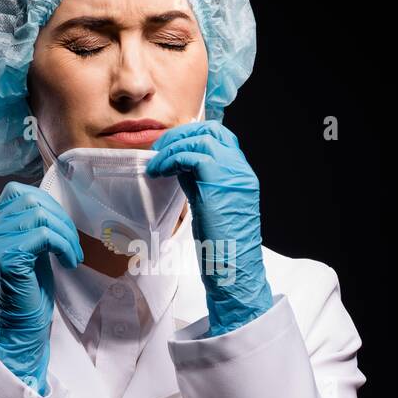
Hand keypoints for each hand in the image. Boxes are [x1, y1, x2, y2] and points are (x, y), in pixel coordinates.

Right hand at [0, 182, 82, 394]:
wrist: (19, 330)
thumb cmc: (29, 295)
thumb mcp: (33, 253)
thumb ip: (35, 229)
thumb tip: (56, 208)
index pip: (17, 192)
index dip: (47, 202)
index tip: (63, 227)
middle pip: (30, 199)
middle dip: (61, 218)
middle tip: (74, 243)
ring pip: (39, 215)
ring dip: (65, 233)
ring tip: (73, 254)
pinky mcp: (7, 258)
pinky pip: (43, 235)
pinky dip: (64, 245)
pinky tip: (69, 262)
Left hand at [146, 121, 272, 336]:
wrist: (234, 267)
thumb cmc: (221, 244)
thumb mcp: (210, 205)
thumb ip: (199, 182)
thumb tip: (177, 166)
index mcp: (241, 174)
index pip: (220, 137)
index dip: (193, 135)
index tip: (170, 146)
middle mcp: (241, 169)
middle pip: (212, 131)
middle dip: (181, 134)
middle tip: (159, 148)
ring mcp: (233, 174)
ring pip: (201, 139)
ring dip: (173, 147)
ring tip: (156, 162)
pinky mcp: (219, 182)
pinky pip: (192, 156)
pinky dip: (171, 159)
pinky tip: (159, 171)